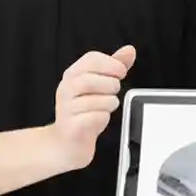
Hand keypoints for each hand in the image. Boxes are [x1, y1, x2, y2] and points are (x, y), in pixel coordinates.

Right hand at [49, 45, 135, 170]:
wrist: (66, 144)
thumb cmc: (83, 113)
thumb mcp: (99, 86)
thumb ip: (114, 67)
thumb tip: (129, 50)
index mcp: (72, 75)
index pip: (91, 59)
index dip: (111, 63)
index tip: (120, 72)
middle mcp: (66, 89)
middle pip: (91, 79)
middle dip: (111, 85)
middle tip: (113, 92)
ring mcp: (66, 108)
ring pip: (96, 100)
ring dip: (109, 103)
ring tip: (107, 106)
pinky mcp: (72, 126)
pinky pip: (94, 117)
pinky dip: (103, 118)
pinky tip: (99, 119)